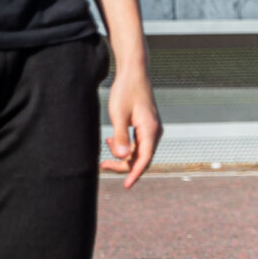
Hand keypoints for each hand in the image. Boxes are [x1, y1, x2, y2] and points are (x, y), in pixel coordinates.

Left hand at [103, 66, 160, 188]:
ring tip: (106, 145)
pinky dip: (126, 145)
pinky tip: (112, 139)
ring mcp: (152, 128)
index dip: (134, 173)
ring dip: (123, 154)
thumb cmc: (125, 91)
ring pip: (139, 150)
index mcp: (150, 130)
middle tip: (102, 166)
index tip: (126, 186)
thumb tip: (123, 158)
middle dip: (123, 164)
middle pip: (142, 157)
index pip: (145, 159)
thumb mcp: (118, 115)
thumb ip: (121, 138)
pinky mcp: (146, 125)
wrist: (134, 73)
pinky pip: (138, 142)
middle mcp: (154, 131)